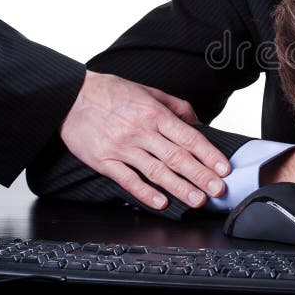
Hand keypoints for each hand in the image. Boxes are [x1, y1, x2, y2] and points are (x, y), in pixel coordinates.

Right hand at [60, 71, 230, 209]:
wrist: (71, 96)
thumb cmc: (112, 93)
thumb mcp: (149, 92)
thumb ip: (177, 107)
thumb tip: (199, 122)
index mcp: (154, 114)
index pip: (188, 137)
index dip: (208, 154)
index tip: (224, 168)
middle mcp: (141, 131)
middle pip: (177, 157)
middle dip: (201, 175)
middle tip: (218, 190)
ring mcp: (122, 147)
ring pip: (156, 171)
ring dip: (179, 188)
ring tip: (197, 200)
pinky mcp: (104, 160)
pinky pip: (128, 179)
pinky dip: (145, 193)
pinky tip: (161, 202)